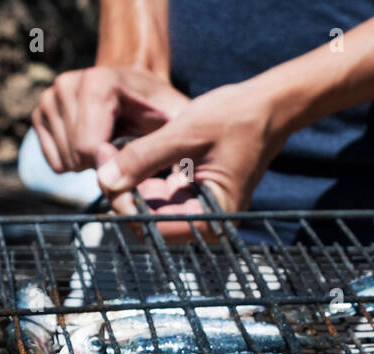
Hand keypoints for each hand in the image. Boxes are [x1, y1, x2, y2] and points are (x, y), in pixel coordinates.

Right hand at [31, 65, 189, 173]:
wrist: (140, 90)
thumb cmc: (161, 110)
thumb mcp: (175, 127)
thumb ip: (154, 151)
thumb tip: (114, 183)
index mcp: (98, 82)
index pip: (87, 148)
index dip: (112, 164)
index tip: (132, 154)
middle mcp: (67, 84)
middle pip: (75, 157)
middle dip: (100, 164)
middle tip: (121, 148)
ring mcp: (50, 97)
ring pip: (63, 163)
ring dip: (89, 164)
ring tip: (109, 142)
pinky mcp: (40, 113)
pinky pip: (53, 162)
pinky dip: (74, 162)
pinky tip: (93, 143)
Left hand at [94, 81, 290, 240]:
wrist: (269, 106)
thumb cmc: (237, 118)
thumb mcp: (185, 134)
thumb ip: (143, 158)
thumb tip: (106, 180)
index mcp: (211, 219)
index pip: (153, 228)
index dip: (124, 204)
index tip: (104, 170)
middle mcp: (206, 223)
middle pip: (148, 221)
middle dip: (123, 192)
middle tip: (104, 154)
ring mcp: (200, 210)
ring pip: (149, 208)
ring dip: (129, 183)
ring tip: (112, 151)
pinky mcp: (194, 194)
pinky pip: (159, 194)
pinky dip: (142, 176)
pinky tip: (128, 155)